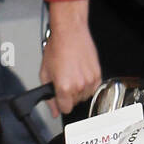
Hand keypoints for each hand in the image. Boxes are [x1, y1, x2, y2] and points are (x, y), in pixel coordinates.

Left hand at [39, 0, 101, 117]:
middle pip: (74, 103)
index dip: (60, 103)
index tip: (59, 96)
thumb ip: (49, 97)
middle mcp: (79, 86)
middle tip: (64, 79)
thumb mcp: (45, 73)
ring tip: (72, 74)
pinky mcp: (98, 75)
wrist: (70, 33)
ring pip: (84, 96)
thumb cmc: (57, 48)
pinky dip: (87, 84)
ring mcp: (90, 81)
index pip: (65, 109)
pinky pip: (93, 88)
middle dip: (68, 94)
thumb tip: (54, 111)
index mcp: (64, 87)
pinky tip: (80, 73)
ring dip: (78, 89)